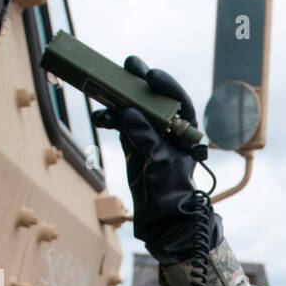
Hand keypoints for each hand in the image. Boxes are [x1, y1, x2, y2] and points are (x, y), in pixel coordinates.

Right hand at [91, 57, 221, 264]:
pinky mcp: (134, 146)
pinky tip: (100, 117)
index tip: (150, 76)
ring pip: (133, 110)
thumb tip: (130, 114)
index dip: (165, 86)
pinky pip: (120, 125)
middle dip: (139, 83)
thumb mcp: (162, 162)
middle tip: (128, 65)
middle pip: (153, 100)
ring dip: (118, 101)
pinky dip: (110, 120)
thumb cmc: (173, 191)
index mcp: (185, 132)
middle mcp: (168, 131)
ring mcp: (150, 137)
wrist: (163, 220)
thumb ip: (147, 137)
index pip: (178, 101)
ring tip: (103, 91)